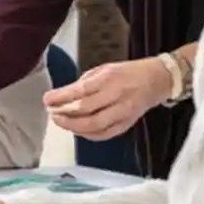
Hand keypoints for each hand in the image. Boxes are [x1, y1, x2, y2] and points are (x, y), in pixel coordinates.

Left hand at [43, 57, 170, 140]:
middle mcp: (117, 97)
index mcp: (110, 79)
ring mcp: (123, 113)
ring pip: (94, 126)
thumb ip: (84, 83)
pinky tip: (76, 130)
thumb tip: (63, 96)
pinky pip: (104, 135)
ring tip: (60, 121)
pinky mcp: (127, 124)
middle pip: (86, 111)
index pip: (81, 91)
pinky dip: (87, 135)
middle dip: (64, 114)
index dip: (61, 97)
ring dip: (73, 127)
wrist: (156, 80)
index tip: (47, 99)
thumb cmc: (126, 73)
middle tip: (51, 112)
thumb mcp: (103, 69)